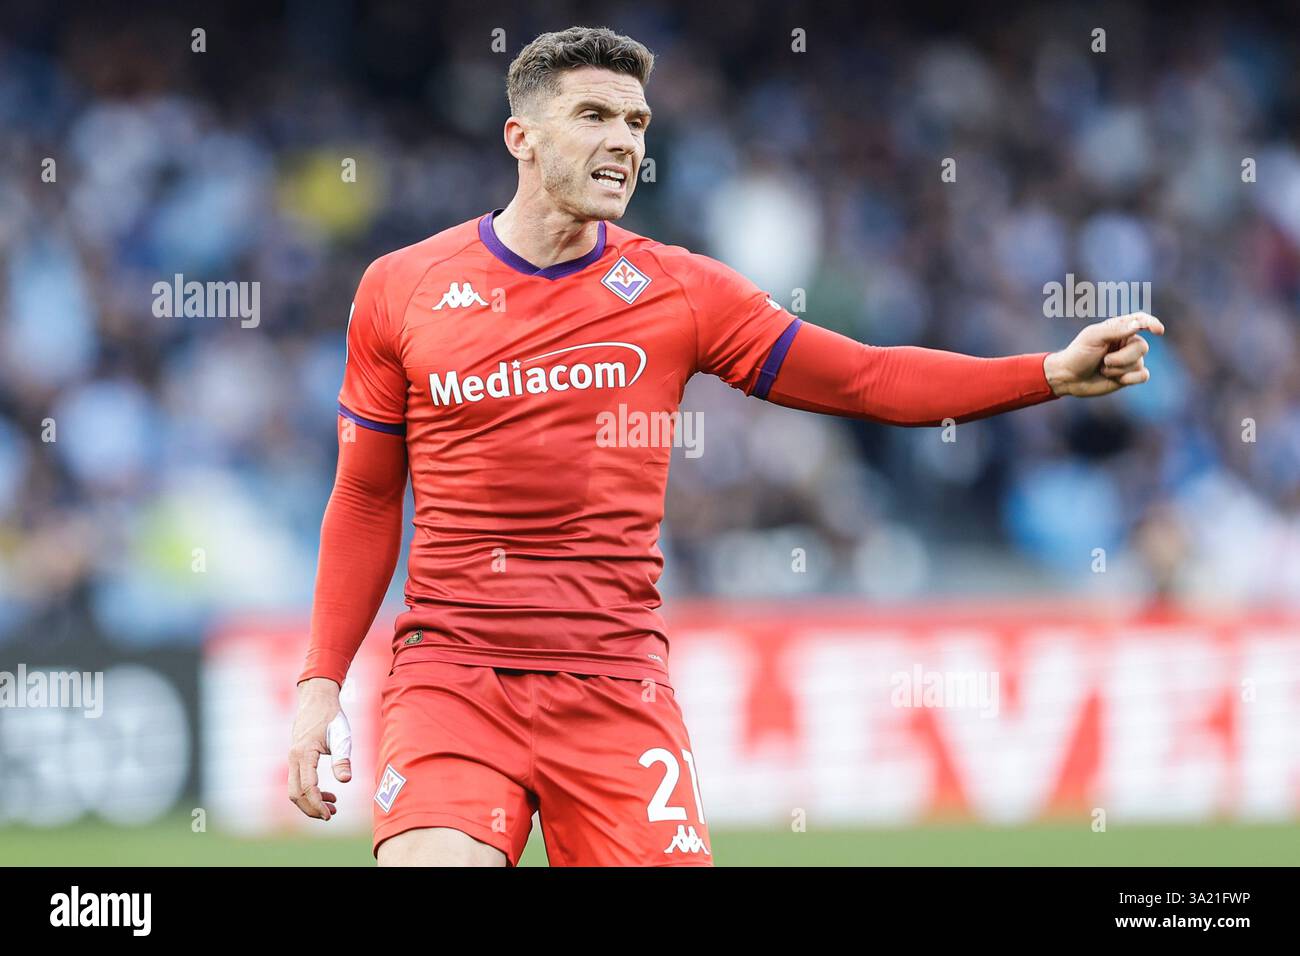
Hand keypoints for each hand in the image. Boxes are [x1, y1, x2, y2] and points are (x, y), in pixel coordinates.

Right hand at [288, 677, 351, 820]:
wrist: (317, 700)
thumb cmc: (331, 717)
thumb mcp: (341, 735)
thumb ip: (342, 758)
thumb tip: (345, 781)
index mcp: (304, 753)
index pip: (307, 787)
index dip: (317, 804)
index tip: (329, 816)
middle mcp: (293, 758)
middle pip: (295, 794)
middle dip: (311, 808)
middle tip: (330, 815)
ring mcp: (292, 759)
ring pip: (294, 790)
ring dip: (310, 802)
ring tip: (333, 807)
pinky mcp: (295, 759)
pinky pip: (297, 782)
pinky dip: (309, 793)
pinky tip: (327, 795)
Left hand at [1043, 311, 1164, 397]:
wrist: (1068, 377)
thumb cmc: (1078, 354)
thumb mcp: (1093, 337)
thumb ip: (1115, 330)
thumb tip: (1137, 324)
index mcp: (1119, 328)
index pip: (1141, 320)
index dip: (1152, 323)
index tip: (1158, 330)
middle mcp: (1127, 343)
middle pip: (1142, 347)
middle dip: (1122, 358)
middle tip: (1103, 361)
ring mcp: (1129, 360)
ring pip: (1139, 363)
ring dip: (1118, 369)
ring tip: (1103, 369)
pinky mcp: (1129, 376)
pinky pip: (1144, 376)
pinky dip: (1131, 378)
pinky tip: (1117, 380)